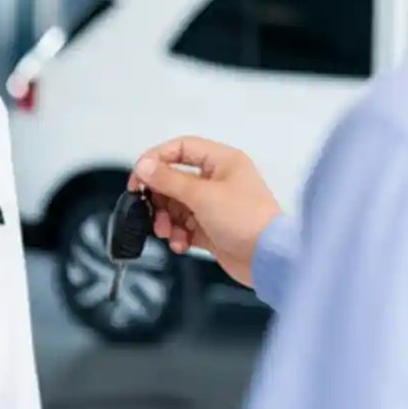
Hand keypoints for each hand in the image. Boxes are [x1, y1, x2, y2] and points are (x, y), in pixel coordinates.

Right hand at [129, 136, 281, 287]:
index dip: (156, 159)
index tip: (138, 177)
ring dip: (166, 218)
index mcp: (222, 161)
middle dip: (159, 196)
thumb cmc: (244, 220)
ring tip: (167, 231)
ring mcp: (215, 205)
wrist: (270, 260)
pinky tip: (181, 243)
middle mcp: (218, 180)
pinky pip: (185, 226)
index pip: (181, 148)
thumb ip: (169, 180)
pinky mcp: (212, 229)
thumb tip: (143, 166)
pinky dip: (178, 234)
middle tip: (147, 208)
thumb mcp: (202, 195)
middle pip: (174, 179)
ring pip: (177, 205)